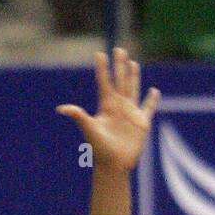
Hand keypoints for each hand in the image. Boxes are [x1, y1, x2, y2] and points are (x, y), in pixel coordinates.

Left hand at [56, 46, 160, 171]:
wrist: (114, 164)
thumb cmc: (99, 148)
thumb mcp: (89, 129)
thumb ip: (78, 116)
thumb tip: (61, 109)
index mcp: (106, 106)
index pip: (104, 82)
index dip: (102, 69)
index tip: (99, 54)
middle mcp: (118, 106)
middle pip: (120, 81)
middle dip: (119, 66)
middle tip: (119, 49)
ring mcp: (130, 113)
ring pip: (132, 89)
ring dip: (133, 77)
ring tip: (133, 63)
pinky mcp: (141, 123)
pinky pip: (148, 108)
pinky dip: (151, 100)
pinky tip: (154, 91)